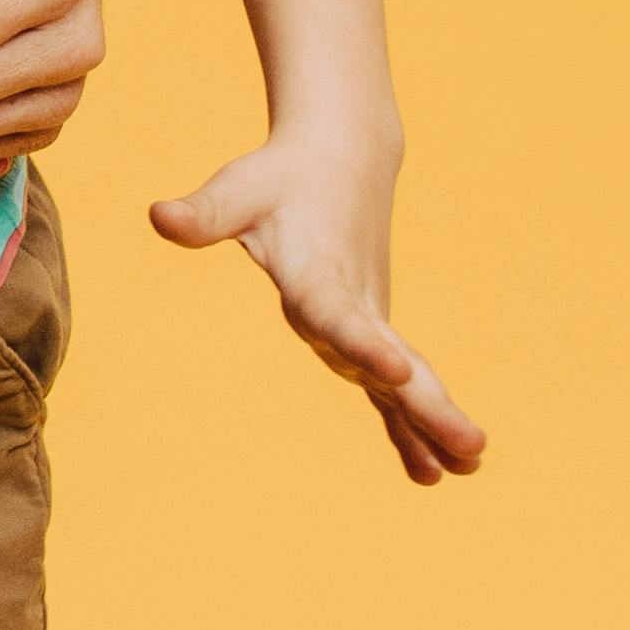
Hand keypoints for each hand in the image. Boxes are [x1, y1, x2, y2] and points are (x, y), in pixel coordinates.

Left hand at [150, 123, 485, 487]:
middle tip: (471, 444)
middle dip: (428, 406)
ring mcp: (369, 320)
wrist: (342, 158)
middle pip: (390, 361)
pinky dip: (410, 426)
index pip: (338, 317)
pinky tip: (432, 471)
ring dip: (434, 424)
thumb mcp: (235, 191)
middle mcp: (352, 302)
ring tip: (468, 466)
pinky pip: (393, 387)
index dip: (363, 346)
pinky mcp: (371, 330)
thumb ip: (202, 213)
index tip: (398, 373)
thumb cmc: (278, 177)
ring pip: (405, 379)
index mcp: (317, 273)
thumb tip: (159, 216)